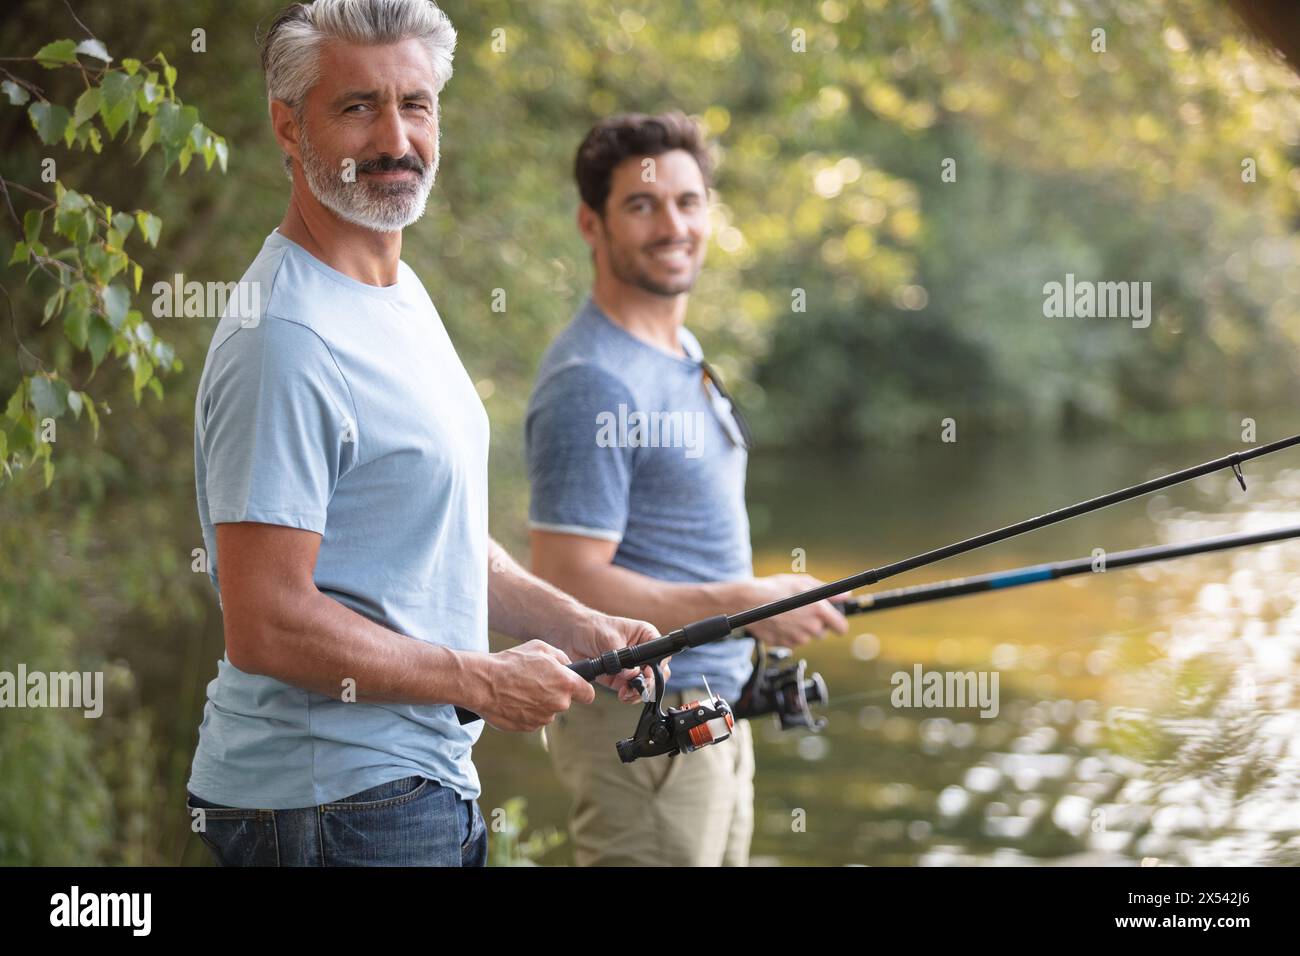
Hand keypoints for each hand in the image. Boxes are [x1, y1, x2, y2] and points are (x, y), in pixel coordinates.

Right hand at [477, 640, 595, 731]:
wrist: (485, 683)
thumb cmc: (511, 662)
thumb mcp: (540, 648)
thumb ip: (561, 658)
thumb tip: (568, 666)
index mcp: (566, 683)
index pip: (588, 694)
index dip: (582, 690)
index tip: (576, 688)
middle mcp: (559, 703)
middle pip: (565, 701)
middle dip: (554, 693)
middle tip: (536, 682)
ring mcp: (544, 717)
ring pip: (548, 711)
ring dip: (539, 703)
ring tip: (521, 689)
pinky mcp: (529, 727)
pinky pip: (533, 719)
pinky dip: (526, 711)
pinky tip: (514, 699)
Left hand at [566, 611, 669, 702]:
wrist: (571, 635)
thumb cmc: (592, 627)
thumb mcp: (609, 637)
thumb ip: (621, 656)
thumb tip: (631, 674)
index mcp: (646, 636)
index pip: (661, 654)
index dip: (656, 667)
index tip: (645, 674)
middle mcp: (642, 653)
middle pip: (658, 673)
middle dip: (649, 683)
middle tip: (637, 686)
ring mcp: (632, 667)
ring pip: (646, 686)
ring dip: (638, 692)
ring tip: (626, 692)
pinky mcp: (621, 679)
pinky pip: (631, 691)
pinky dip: (629, 696)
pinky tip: (623, 695)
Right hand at [745, 574, 849, 647]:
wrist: (748, 602)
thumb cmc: (775, 588)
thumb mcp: (802, 582)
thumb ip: (828, 592)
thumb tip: (846, 596)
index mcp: (819, 610)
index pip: (841, 627)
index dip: (839, 624)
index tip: (835, 621)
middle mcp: (811, 627)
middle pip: (822, 632)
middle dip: (816, 623)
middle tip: (803, 611)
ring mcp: (798, 638)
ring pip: (807, 637)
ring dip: (801, 629)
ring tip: (788, 614)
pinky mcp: (786, 645)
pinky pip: (793, 642)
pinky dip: (789, 634)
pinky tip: (780, 622)